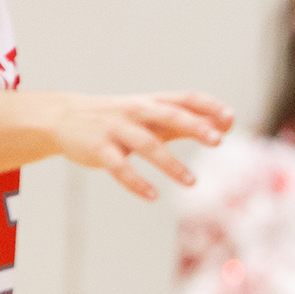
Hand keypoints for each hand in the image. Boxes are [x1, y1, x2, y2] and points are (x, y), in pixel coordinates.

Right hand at [51, 91, 233, 200]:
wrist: (64, 117)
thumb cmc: (122, 118)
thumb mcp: (152, 115)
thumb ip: (187, 120)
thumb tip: (227, 124)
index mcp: (153, 102)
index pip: (187, 98)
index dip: (209, 106)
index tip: (230, 118)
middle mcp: (137, 111)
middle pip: (170, 116)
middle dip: (195, 126)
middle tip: (218, 141)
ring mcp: (116, 129)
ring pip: (147, 145)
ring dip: (171, 164)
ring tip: (192, 182)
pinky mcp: (98, 149)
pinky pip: (119, 167)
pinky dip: (136, 182)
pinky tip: (153, 196)